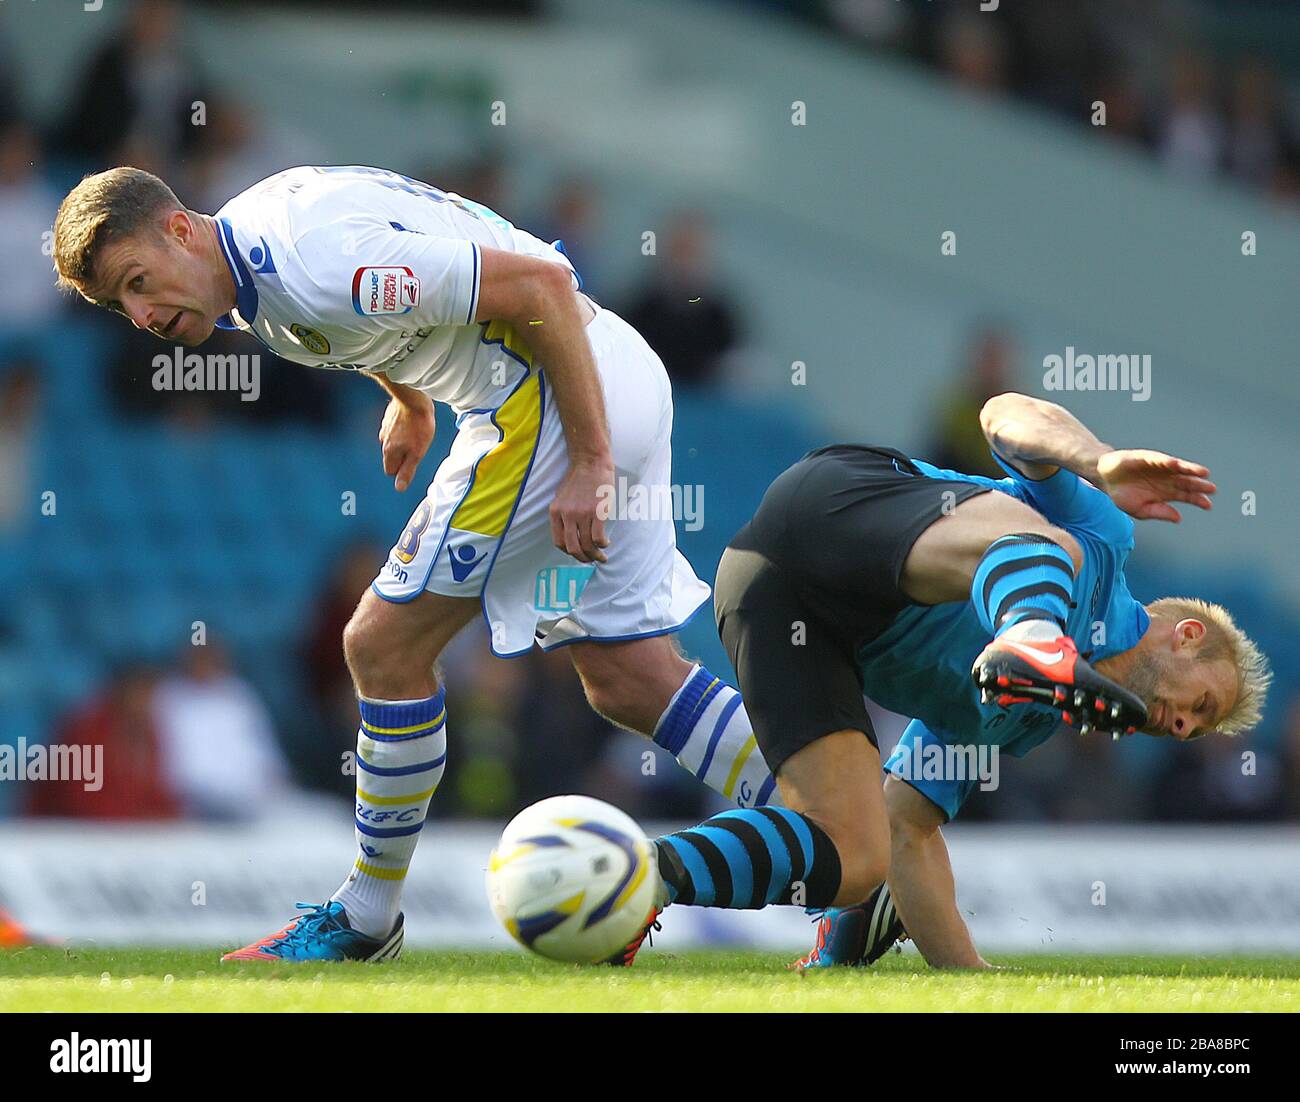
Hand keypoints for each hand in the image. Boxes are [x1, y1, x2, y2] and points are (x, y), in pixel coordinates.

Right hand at [379, 393, 435, 491]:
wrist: (414, 397)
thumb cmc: (418, 424)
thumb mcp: (417, 453)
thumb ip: (407, 471)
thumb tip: (399, 487)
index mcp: (389, 451)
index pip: (389, 470)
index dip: (401, 469)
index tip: (411, 462)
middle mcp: (383, 439)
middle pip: (391, 455)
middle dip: (402, 455)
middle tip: (417, 447)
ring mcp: (384, 426)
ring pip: (392, 440)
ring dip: (402, 440)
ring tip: (416, 433)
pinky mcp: (389, 415)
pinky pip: (394, 427)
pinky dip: (401, 427)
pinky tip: (411, 423)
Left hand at [550, 456, 612, 563]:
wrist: (590, 462)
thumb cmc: (577, 478)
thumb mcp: (561, 497)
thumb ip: (562, 514)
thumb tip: (568, 533)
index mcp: (555, 512)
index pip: (559, 542)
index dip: (568, 552)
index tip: (578, 553)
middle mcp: (567, 515)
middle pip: (573, 548)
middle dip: (583, 559)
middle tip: (591, 560)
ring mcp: (582, 514)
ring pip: (587, 545)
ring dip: (595, 555)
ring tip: (602, 557)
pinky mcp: (598, 512)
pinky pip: (599, 537)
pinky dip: (603, 544)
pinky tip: (606, 543)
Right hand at [1095, 449, 1215, 522]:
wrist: (1104, 479)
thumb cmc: (1122, 494)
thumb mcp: (1140, 510)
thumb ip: (1159, 512)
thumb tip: (1178, 518)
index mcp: (1165, 493)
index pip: (1186, 496)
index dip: (1197, 500)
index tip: (1208, 505)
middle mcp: (1166, 480)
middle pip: (1186, 482)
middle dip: (1199, 485)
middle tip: (1211, 489)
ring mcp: (1159, 468)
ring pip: (1179, 469)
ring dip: (1191, 470)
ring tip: (1203, 473)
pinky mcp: (1149, 458)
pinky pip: (1161, 460)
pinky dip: (1170, 462)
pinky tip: (1177, 465)